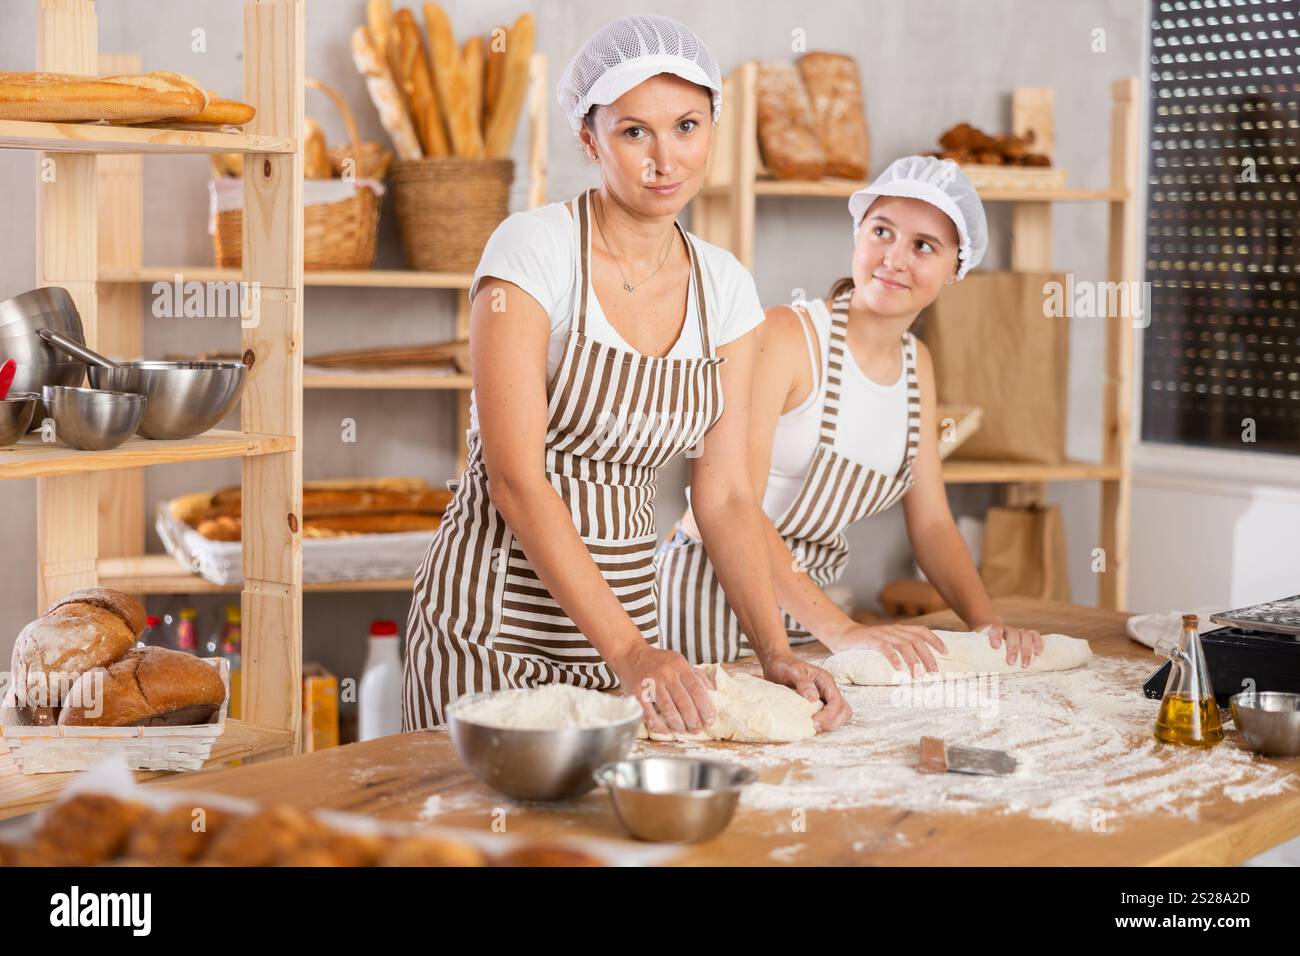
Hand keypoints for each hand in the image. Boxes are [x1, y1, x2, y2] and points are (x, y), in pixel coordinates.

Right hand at [607, 642, 715, 735]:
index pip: (696, 689)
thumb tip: (712, 691)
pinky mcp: (638, 693)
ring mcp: (651, 683)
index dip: (705, 706)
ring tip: (684, 730)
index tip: (710, 719)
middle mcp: (666, 674)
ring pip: (668, 709)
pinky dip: (659, 724)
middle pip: (684, 702)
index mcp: (679, 666)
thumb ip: (696, 675)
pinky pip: (650, 713)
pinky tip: (666, 730)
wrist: (630, 654)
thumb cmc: (658, 661)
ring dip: (678, 723)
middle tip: (698, 730)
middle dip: (693, 719)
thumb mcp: (679, 661)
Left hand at [760, 653, 851, 733]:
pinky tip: (809, 726)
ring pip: (838, 716)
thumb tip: (813, 697)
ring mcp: (825, 698)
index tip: (814, 722)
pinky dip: (823, 725)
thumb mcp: (792, 671)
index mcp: (825, 681)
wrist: (778, 664)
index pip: (837, 702)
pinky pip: (828, 718)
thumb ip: (803, 682)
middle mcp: (829, 690)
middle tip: (814, 728)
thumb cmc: (785, 665)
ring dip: (829, 725)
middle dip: (832, 722)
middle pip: (844, 711)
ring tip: (812, 728)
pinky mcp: (818, 705)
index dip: (829, 715)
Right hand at [822, 622, 948, 676]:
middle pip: (917, 640)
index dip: (935, 640)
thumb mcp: (886, 641)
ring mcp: (882, 634)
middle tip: (934, 673)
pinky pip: (884, 647)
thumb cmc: (865, 642)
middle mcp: (893, 630)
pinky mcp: (870, 640)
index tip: (946, 652)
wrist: (842, 634)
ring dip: (913, 660)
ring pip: (904, 644)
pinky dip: (893, 657)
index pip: (922, 631)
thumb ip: (899, 647)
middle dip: (928, 657)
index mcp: (898, 629)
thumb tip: (916, 663)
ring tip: (918, 675)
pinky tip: (898, 668)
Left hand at [975, 620, 1043, 667]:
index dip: (996, 636)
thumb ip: (972, 655)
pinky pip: (1035, 635)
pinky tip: (1038, 654)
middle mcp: (1007, 629)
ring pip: (1025, 635)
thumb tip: (964, 673)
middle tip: (1010, 662)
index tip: (996, 647)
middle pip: (1013, 633)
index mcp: (992, 629)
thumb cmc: (982, 643)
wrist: (990, 630)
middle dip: (1013, 648)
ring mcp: (1018, 631)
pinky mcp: (1027, 634)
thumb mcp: (975, 645)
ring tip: (1024, 665)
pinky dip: (1038, 643)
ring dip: (1026, 649)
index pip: (995, 629)